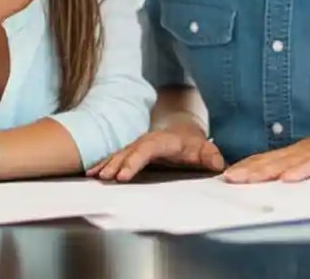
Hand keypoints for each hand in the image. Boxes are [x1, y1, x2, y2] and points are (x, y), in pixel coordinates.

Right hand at [87, 124, 225, 181]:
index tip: (123, 176)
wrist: (184, 131)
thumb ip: (211, 156)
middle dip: (116, 164)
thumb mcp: (205, 149)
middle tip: (105, 178)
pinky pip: (116, 157)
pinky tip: (91, 173)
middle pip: (128, 152)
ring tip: (94, 176)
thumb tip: (217, 164)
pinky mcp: (131, 153)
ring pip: (119, 154)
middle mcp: (146, 141)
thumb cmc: (193, 144)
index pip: (146, 149)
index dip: (134, 161)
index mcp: (163, 141)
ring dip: (106, 164)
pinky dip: (103, 164)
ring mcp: (137, 146)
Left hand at [222, 125, 309, 182]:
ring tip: (246, 179)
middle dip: (247, 170)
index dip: (246, 166)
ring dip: (264, 171)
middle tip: (227, 178)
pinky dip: (298, 173)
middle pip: (269, 160)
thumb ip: (300, 168)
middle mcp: (299, 150)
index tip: (227, 174)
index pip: (266, 158)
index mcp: (295, 152)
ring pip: (284, 163)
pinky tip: (286, 180)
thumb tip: (282, 180)